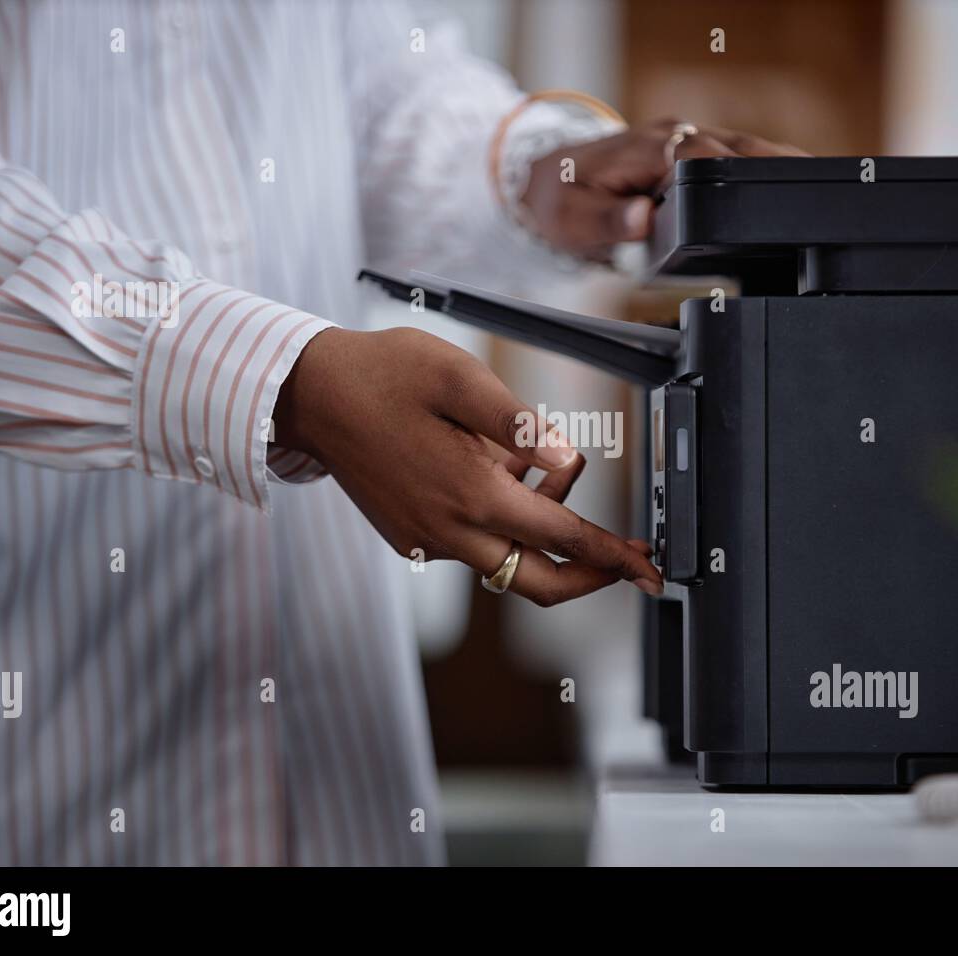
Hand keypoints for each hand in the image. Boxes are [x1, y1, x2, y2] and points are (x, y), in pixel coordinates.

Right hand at [273, 327, 663, 604]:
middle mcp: (450, 531)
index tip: (647, 568)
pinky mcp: (412, 536)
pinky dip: (500, 519)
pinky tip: (496, 467)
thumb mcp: (461, 378)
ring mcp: (427, 540)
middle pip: (538, 582)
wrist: (309, 396)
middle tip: (624, 558)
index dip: (612, 555)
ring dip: (538, 526)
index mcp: (471, 494)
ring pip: (506, 560)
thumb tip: (569, 461)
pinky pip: (474, 544)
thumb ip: (521, 424)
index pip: (562, 539)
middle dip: (588, 574)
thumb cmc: (383, 374)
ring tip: (541, 462)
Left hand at [520, 117, 805, 258]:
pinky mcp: (691, 154)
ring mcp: (685, 143)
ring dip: (782, 164)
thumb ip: (605, 223)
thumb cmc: (559, 202)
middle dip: (782, 165)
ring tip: (827, 185)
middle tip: (824, 187)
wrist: (546, 183)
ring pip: (744, 150)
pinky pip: (735, 159)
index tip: (777, 193)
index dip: (743, 177)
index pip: (706, 159)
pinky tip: (793, 187)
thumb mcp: (570, 221)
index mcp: (649, 149)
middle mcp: (673, 138)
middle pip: (740, 149)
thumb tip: (640, 220)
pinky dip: (764, 170)